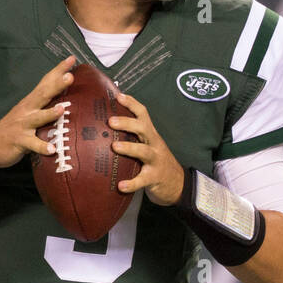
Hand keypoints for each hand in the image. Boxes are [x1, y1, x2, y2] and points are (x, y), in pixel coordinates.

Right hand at [0, 56, 74, 167]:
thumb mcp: (29, 112)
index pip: (46, 82)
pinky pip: (32, 144)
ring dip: (50, 113)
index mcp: (32, 101)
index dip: (58, 70)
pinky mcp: (20, 141)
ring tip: (62, 109)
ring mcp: (23, 125)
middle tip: (70, 77)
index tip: (71, 59)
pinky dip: (42, 147)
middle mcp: (28, 110)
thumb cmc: (16, 127)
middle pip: (43, 95)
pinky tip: (52, 149)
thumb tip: (68, 98)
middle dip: (56, 85)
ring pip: (38, 118)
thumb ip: (45, 105)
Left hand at [109, 92, 184, 206]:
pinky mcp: (155, 178)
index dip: (132, 104)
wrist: (177, 184)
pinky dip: (132, 183)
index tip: (118, 96)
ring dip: (129, 148)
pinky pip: (143, 180)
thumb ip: (133, 138)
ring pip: (144, 152)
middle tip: (110, 121)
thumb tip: (105, 131)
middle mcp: (154, 144)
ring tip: (114, 146)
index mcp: (150, 135)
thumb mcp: (147, 146)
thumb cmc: (156, 162)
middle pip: (143, 129)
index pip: (143, 114)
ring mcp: (156, 161)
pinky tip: (121, 186)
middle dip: (127, 123)